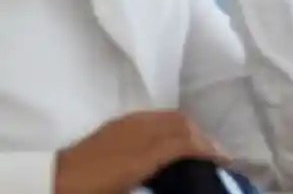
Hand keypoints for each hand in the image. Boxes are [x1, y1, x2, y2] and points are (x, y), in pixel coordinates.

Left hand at [54, 111, 226, 193]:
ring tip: (196, 150)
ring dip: (186, 131)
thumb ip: (173, 150)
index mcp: (147, 130)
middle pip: (179, 121)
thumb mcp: (141, 166)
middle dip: (201, 135)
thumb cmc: (101, 177)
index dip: (209, 145)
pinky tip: (167, 145)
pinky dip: (168, 130)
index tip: (226, 160)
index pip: (187, 131)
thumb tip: (207, 147)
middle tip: (214, 154)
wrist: (57, 180)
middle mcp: (139, 121)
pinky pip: (152, 122)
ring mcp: (126, 124)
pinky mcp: (116, 129)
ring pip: (166, 120)